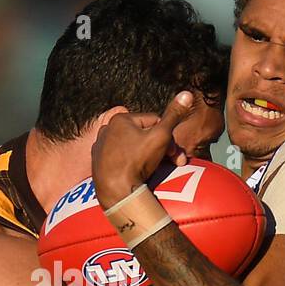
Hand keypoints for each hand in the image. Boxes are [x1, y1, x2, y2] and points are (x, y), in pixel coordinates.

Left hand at [91, 91, 195, 207]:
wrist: (116, 192)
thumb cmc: (138, 161)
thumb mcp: (161, 136)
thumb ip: (174, 115)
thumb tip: (187, 93)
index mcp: (121, 118)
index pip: (154, 121)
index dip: (167, 136)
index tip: (172, 152)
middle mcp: (107, 129)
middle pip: (142, 135)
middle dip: (159, 148)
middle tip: (171, 163)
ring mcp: (100, 147)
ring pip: (131, 147)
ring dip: (145, 156)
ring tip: (153, 169)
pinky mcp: (97, 164)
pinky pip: (119, 159)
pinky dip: (129, 164)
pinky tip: (136, 174)